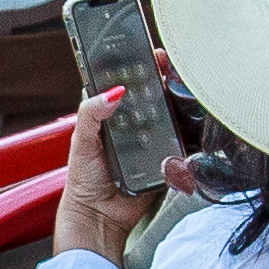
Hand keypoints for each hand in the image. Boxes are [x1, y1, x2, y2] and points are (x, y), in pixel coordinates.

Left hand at [52, 79, 174, 265]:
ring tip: (179, 86)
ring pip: (166, 115)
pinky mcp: (163, 158)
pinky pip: (176, 141)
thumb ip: (91, 113)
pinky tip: (187, 118)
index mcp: (107, 116)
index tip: (147, 52)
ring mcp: (148, 140)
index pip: (123, 84)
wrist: (100, 216)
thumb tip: (113, 92)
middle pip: (149, 96)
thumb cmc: (84, 180)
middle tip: (168, 65)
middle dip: (160, 79)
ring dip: (173, 102)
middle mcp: (129, 125)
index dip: (135, 67)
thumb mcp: (81, 141)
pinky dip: (183, 131)